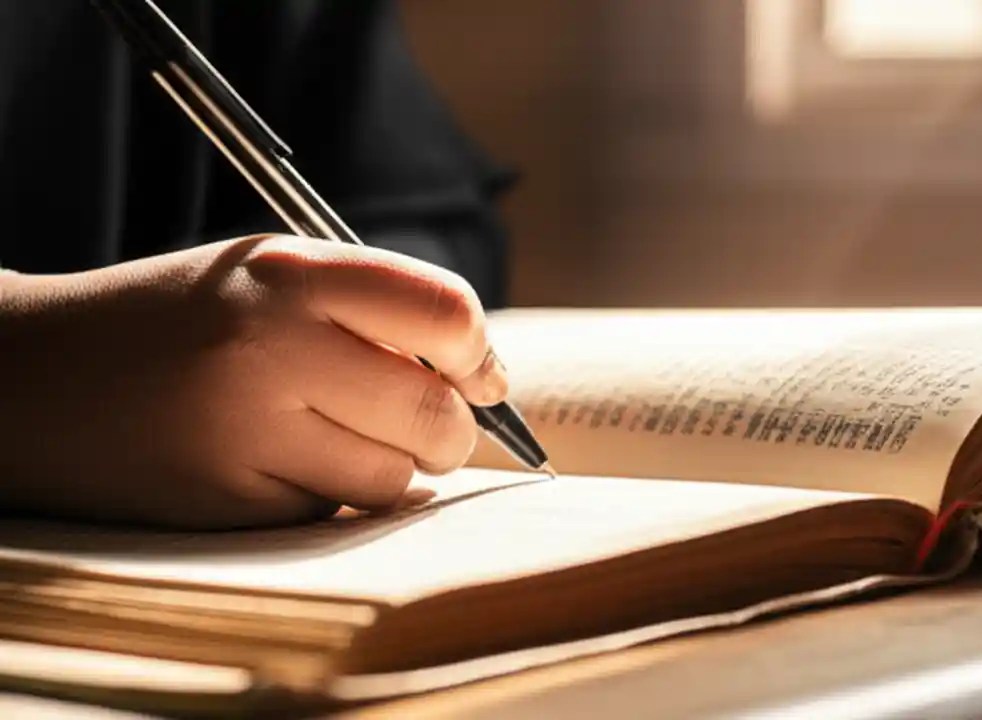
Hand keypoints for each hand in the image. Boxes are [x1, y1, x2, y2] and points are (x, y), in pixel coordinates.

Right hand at [0, 235, 505, 528]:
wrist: (35, 376)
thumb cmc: (182, 320)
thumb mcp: (270, 275)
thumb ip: (376, 311)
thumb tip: (485, 380)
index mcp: (292, 273)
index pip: (445, 313)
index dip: (479, 353)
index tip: (478, 374)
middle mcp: (270, 348)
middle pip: (435, 415)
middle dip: (451, 431)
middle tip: (432, 426)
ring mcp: (244, 433)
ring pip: (391, 479)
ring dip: (387, 467)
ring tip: (328, 434)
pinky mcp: (225, 506)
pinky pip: (329, 512)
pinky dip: (325, 494)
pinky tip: (269, 462)